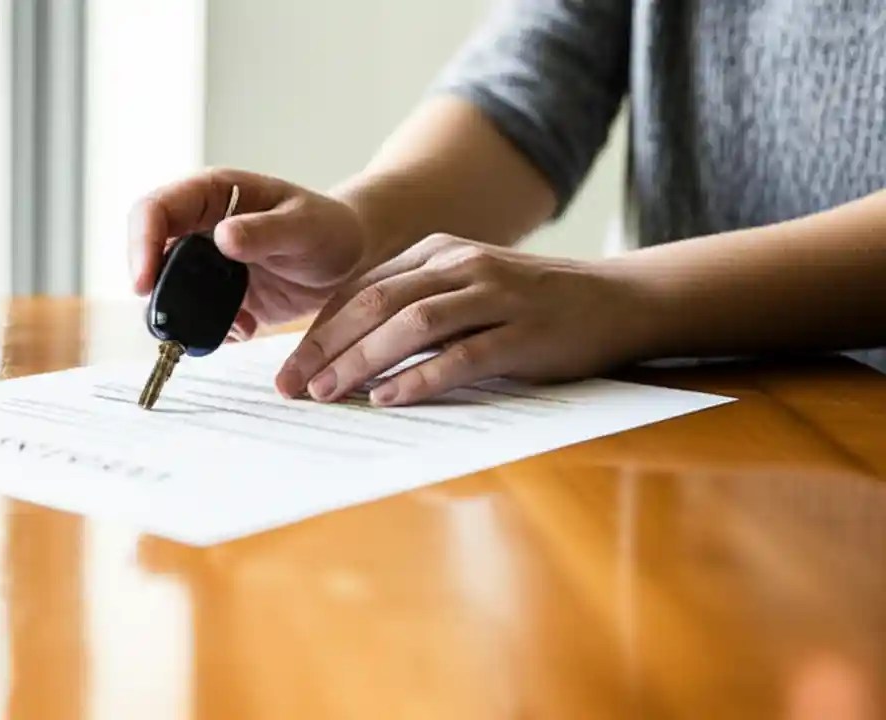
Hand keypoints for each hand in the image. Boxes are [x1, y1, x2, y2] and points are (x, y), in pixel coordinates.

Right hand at [129, 169, 369, 335]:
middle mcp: (200, 226)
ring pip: (168, 289)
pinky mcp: (217, 294)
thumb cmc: (330, 228)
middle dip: (155, 289)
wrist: (350, 257)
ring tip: (233, 324)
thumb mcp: (304, 227)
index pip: (156, 209)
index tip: (143, 283)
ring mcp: (206, 262)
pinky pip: (196, 315)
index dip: (141, 243)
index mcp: (213, 194)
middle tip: (171, 320)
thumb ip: (265, 232)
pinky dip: (211, 329)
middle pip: (150, 252)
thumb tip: (222, 237)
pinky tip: (246, 327)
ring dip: (185, 314)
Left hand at [275, 233, 651, 405]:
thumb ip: (415, 305)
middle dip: (326, 346)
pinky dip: (421, 378)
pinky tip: (389, 398)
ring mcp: (494, 295)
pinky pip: (463, 355)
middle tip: (293, 386)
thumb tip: (350, 351)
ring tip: (329, 393)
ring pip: (411, 324)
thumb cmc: (530, 303)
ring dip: (362, 360)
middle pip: (375, 303)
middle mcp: (460, 264)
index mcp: (436, 252)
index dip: (319, 328)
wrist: (616, 299)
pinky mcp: (522, 332)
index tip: (290, 366)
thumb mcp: (465, 287)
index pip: (361, 288)